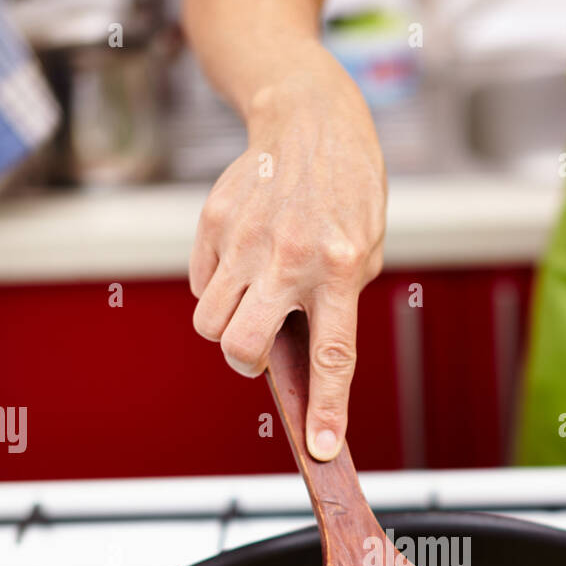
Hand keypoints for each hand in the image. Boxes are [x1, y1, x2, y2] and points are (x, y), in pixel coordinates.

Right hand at [189, 40, 386, 459]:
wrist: (309, 118)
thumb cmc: (346, 192)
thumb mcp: (364, 250)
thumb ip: (335, 305)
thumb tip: (299, 362)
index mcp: (339, 268)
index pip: (333, 355)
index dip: (328, 408)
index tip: (321, 448)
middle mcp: (290, 257)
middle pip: (242, 347)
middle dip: (248, 362)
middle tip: (262, 348)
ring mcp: (247, 239)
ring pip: (210, 323)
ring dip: (227, 328)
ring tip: (253, 301)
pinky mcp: (214, 221)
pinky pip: (201, 284)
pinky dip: (217, 288)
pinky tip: (243, 262)